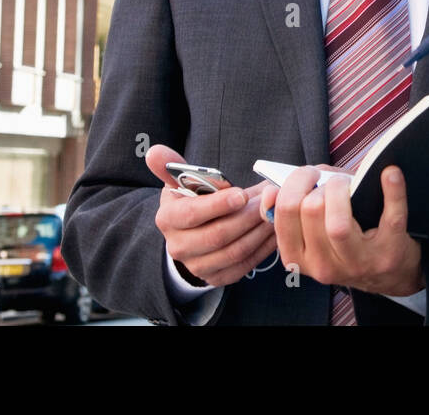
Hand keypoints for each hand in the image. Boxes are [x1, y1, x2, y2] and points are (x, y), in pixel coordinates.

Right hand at [147, 144, 275, 286]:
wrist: (190, 234)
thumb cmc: (190, 200)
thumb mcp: (179, 181)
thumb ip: (171, 165)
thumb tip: (154, 152)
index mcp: (168, 219)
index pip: (192, 214)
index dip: (218, 205)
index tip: (242, 194)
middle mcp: (178, 247)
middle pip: (217, 236)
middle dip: (247, 217)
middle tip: (267, 201)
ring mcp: (198, 266)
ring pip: (234, 252)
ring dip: (258, 232)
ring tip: (274, 212)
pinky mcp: (217, 277)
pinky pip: (244, 266)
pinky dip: (262, 249)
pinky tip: (274, 231)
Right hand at [260, 165, 422, 296]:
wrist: (388, 274)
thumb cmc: (346, 241)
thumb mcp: (311, 232)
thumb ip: (289, 208)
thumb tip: (272, 190)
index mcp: (298, 258)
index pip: (284, 213)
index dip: (294, 183)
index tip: (308, 173)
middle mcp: (323, 266)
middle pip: (311, 211)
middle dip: (320, 183)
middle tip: (331, 181)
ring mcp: (357, 263)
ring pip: (338, 224)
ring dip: (343, 189)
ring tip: (349, 183)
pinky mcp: (389, 254)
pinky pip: (391, 218)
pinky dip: (392, 191)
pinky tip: (390, 173)